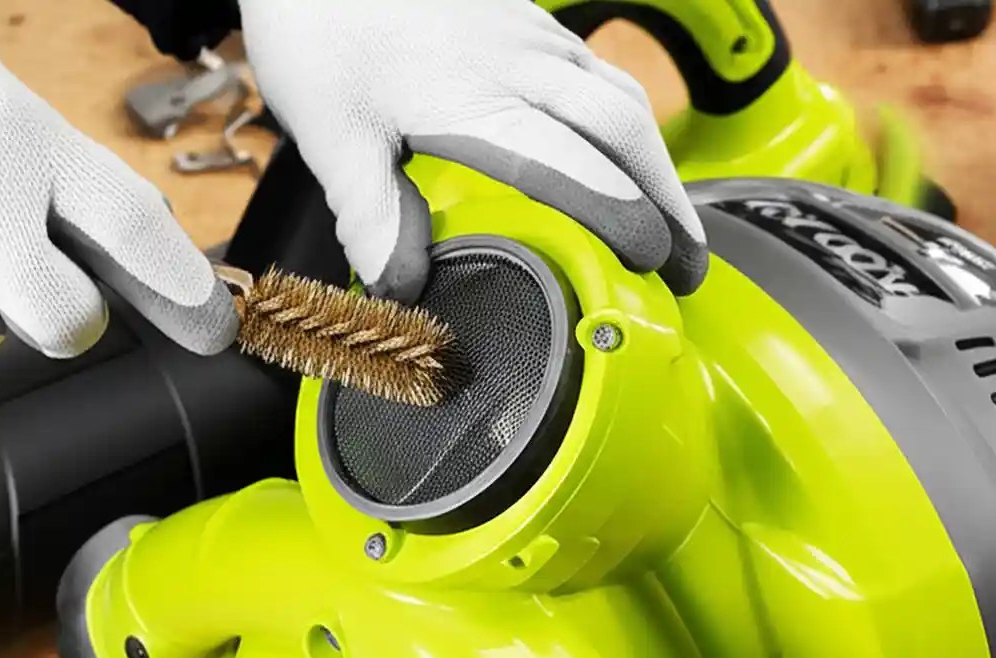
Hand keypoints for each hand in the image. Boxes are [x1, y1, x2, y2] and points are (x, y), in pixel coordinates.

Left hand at [238, 0, 708, 301]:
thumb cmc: (318, 26)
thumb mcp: (331, 131)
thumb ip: (372, 210)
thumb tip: (400, 283)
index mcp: (480, 98)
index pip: (579, 169)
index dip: (626, 222)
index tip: (653, 269)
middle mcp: (521, 62)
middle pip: (625, 131)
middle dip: (668, 202)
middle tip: (689, 266)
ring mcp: (528, 34)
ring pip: (621, 96)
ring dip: (656, 162)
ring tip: (671, 219)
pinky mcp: (522, 19)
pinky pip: (597, 69)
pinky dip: (625, 120)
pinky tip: (619, 148)